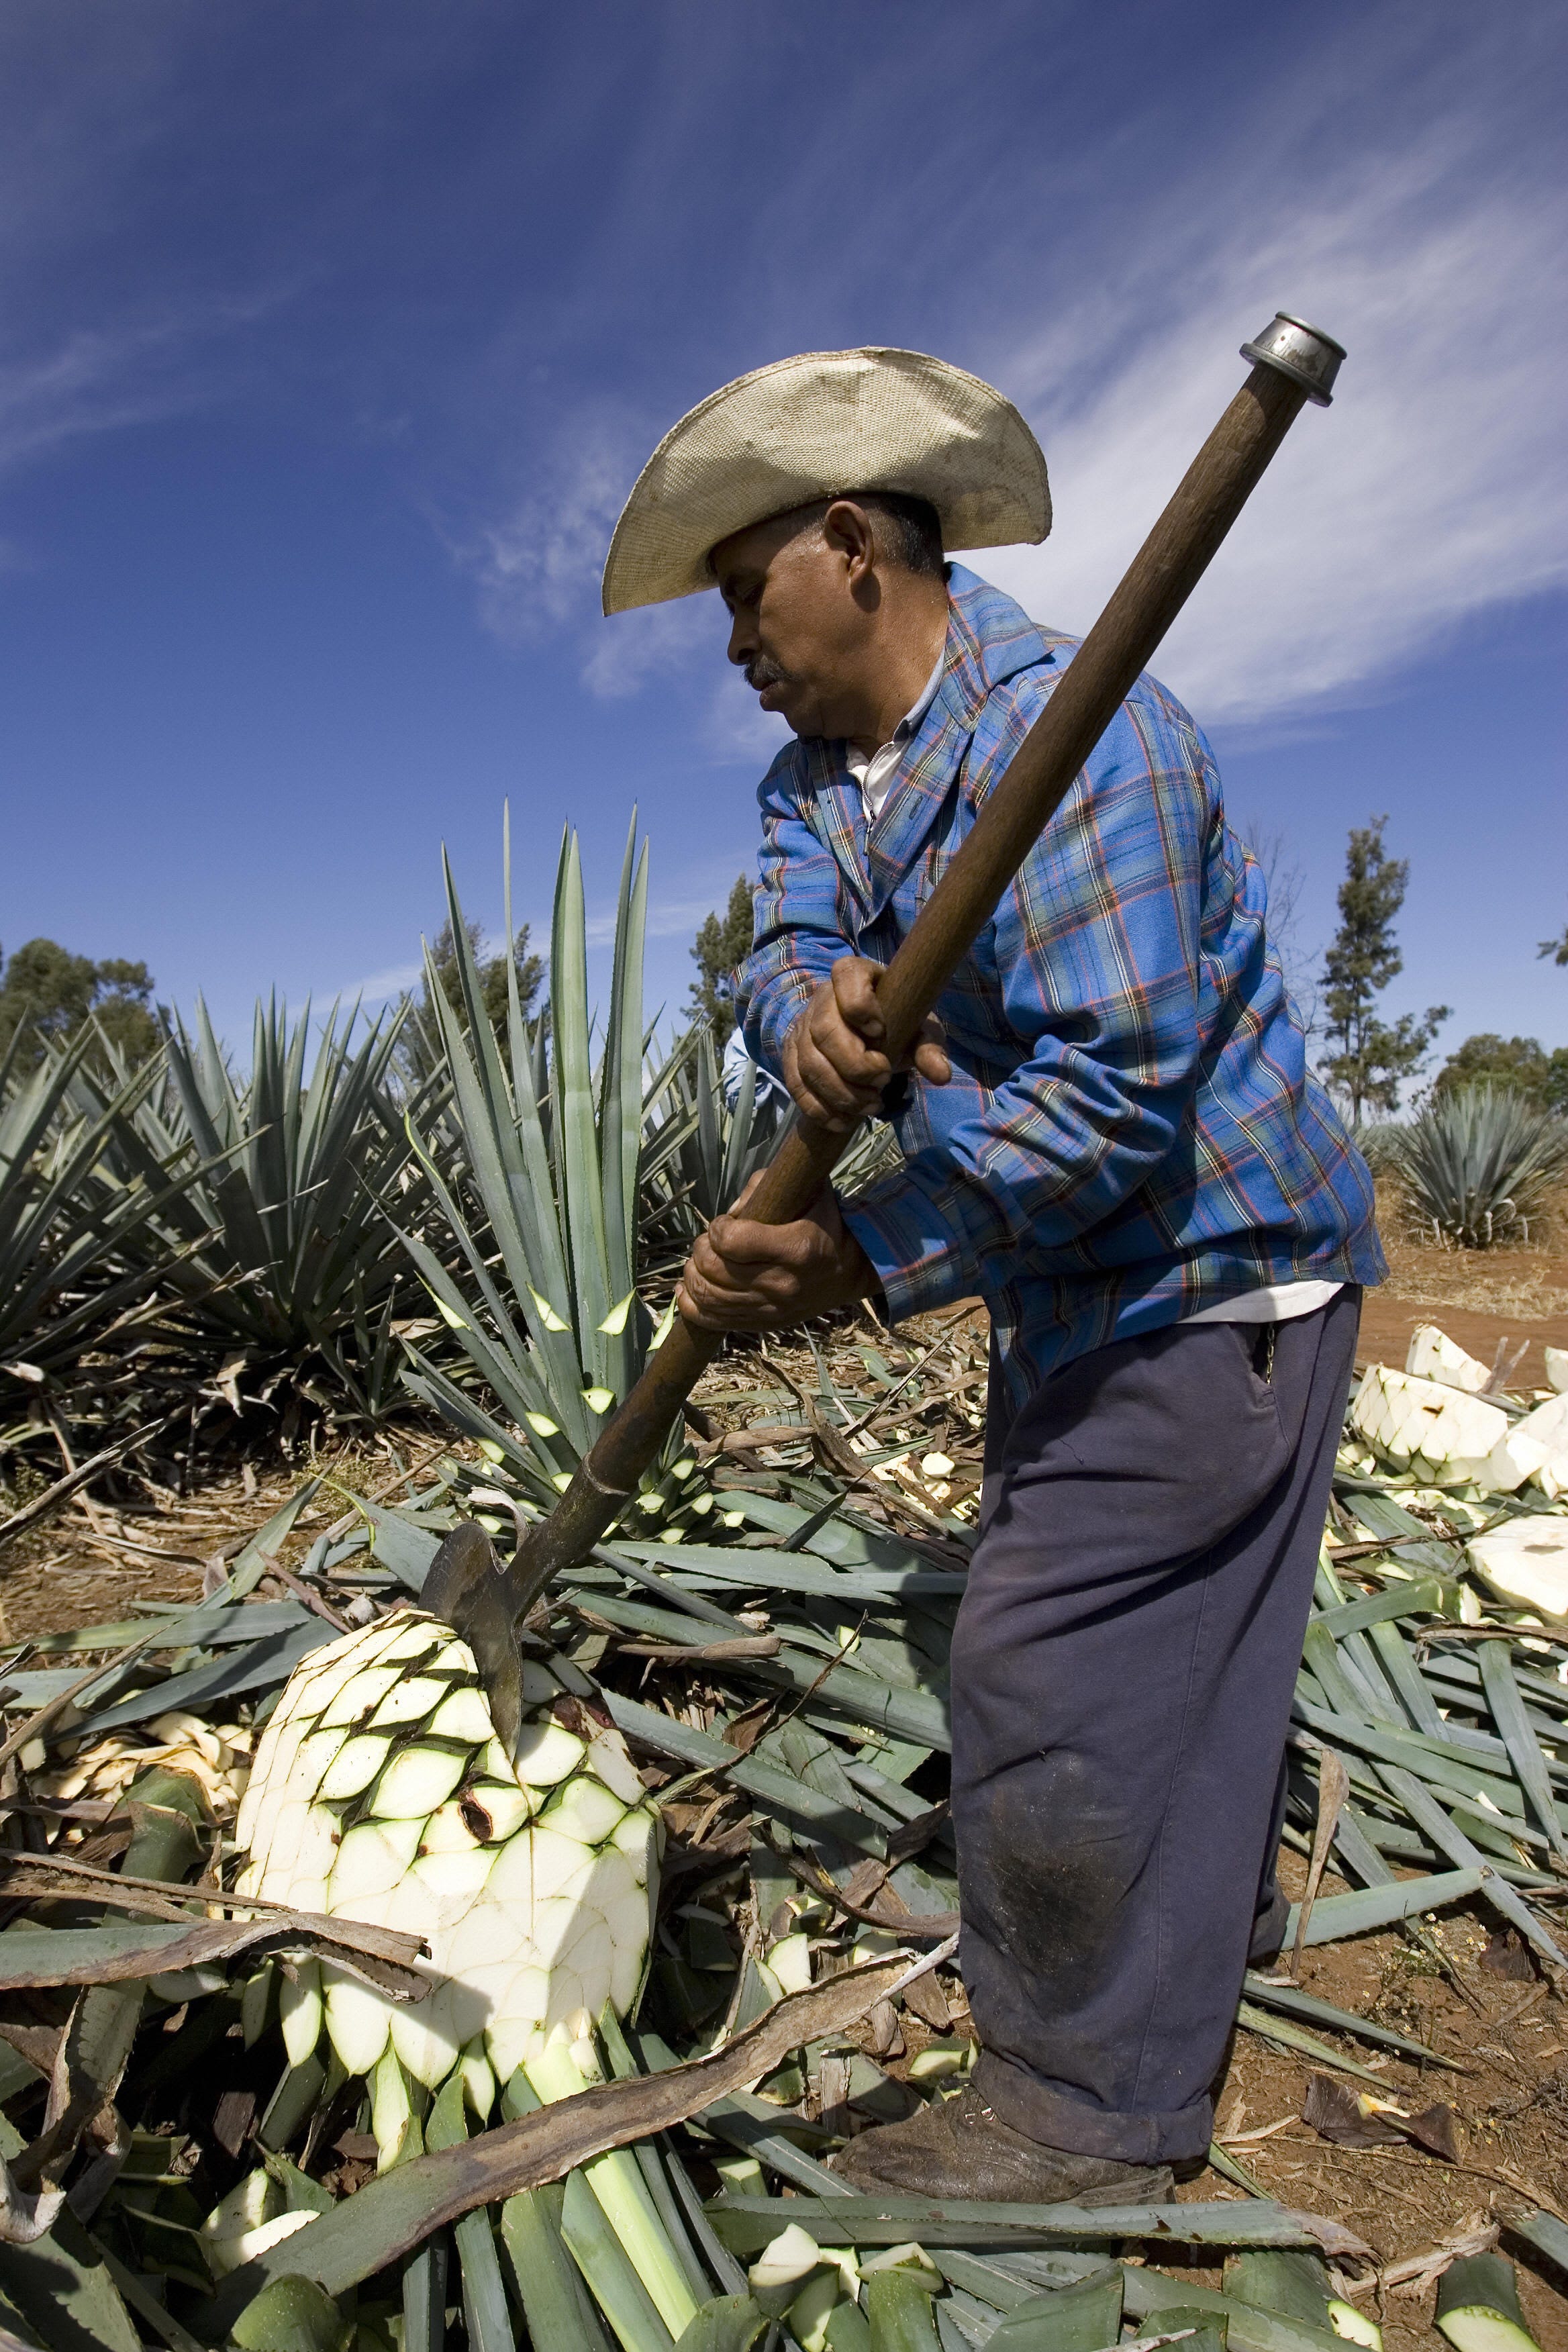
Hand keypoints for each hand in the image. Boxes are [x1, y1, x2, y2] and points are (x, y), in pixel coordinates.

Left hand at [676, 1174, 876, 1331]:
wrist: (847, 1269)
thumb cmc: (822, 1223)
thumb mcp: (806, 1191)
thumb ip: (762, 1188)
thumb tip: (728, 1212)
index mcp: (796, 1248)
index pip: (731, 1241)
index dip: (718, 1227)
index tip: (725, 1222)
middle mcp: (782, 1284)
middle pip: (714, 1269)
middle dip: (701, 1249)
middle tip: (710, 1241)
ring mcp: (771, 1309)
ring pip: (707, 1296)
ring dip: (693, 1274)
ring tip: (701, 1261)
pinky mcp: (761, 1324)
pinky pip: (712, 1321)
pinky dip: (691, 1304)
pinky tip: (689, 1289)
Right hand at [782, 956, 950, 1132]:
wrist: (871, 1037)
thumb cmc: (899, 1024)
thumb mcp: (919, 1031)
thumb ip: (929, 1048)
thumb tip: (940, 1075)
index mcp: (854, 975)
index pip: (846, 977)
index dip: (860, 1006)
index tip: (880, 1032)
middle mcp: (822, 997)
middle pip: (824, 1031)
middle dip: (854, 1066)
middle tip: (883, 1082)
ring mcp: (802, 1027)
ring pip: (809, 1063)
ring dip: (840, 1094)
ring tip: (870, 1107)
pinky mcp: (792, 1055)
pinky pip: (796, 1084)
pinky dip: (818, 1108)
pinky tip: (842, 1121)